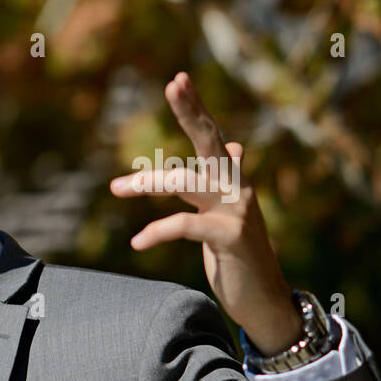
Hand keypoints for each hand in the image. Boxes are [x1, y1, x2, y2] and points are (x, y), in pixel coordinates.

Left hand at [108, 72, 301, 354]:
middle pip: (209, 142)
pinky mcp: (231, 238)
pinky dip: (157, 232)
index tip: (177, 80)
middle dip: (190, 113)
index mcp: (230, 180)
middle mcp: (237, 187)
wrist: (263, 300)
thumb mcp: (226, 215)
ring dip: (148, 183)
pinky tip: (136, 242)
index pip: (210, 137)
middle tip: (173, 84)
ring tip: (116, 188)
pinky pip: (186, 226)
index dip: (194, 109)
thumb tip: (232, 148)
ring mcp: (237, 211)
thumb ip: (223, 183)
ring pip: (188, 182)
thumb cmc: (237, 255)